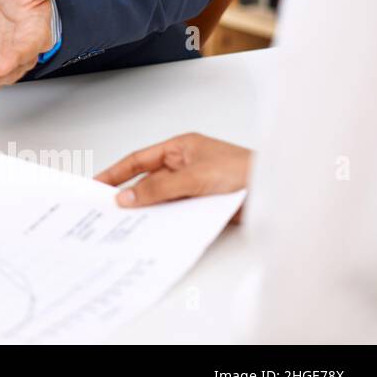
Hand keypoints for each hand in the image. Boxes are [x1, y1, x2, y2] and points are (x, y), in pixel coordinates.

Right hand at [95, 133, 251, 219]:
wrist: (278, 192)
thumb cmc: (246, 171)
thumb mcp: (194, 177)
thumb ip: (159, 188)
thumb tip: (128, 196)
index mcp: (181, 148)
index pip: (139, 160)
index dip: (116, 171)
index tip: (97, 183)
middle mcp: (186, 166)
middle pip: (148, 181)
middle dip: (129, 194)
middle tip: (107, 209)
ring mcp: (195, 186)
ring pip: (162, 199)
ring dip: (148, 210)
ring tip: (127, 223)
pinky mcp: (204, 205)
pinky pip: (177, 212)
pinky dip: (165, 220)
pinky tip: (156, 229)